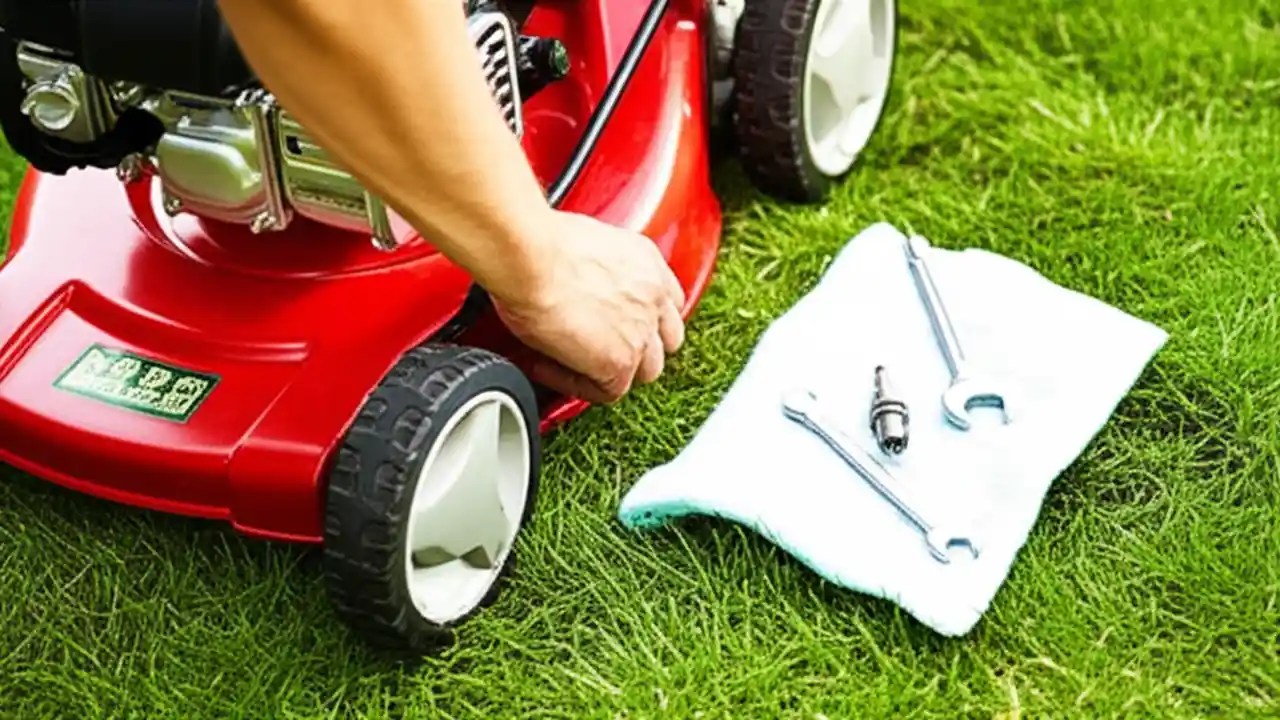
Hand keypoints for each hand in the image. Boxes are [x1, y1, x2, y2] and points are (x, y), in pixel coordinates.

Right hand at [489, 210, 686, 404]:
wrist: (529, 257)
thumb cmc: (538, 242)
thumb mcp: (583, 241)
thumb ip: (595, 266)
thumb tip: (575, 279)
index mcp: (646, 260)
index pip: (668, 299)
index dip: (646, 316)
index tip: (622, 320)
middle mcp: (652, 296)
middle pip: (666, 339)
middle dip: (640, 346)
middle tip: (601, 346)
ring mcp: (641, 332)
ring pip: (645, 370)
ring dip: (613, 369)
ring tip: (576, 362)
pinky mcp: (618, 363)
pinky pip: (607, 390)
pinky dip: (577, 383)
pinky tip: (549, 366)